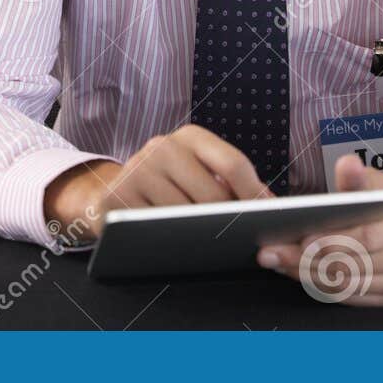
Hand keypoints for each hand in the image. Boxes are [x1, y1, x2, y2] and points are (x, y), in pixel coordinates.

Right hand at [44, 125, 273, 241]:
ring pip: (185, 216)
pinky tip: (176, 245)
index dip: (254, 194)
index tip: (271, 218)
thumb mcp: (197, 172)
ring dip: (201, 236)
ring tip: (212, 245)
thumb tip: (270, 204)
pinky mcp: (116, 198)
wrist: (112, 193)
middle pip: (212, 195)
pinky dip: (169, 241)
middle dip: (230, 223)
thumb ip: (230, 181)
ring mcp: (136, 170)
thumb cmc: (169, 185)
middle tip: (241, 241)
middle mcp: (161, 146)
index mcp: (189, 136)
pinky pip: (154, 229)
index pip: (232, 163)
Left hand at [256, 154, 382, 306]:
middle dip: (308, 261)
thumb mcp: (380, 182)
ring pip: (352, 286)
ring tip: (281, 264)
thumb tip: (346, 163)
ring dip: (311, 277)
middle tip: (272, 254)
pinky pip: (357, 298)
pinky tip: (303, 276)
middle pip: (355, 265)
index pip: (367, 238)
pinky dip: (327, 289)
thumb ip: (358, 178)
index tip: (300, 239)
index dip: (332, 241)